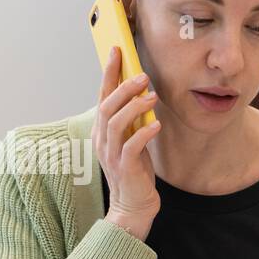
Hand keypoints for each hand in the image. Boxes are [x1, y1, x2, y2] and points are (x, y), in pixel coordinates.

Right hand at [95, 46, 161, 240]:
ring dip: (134, 106)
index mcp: (101, 131)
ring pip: (115, 122)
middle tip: (142, 75)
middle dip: (123, 87)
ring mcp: (110, 155)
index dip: (109, 73)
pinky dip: (143, 133)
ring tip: (152, 96)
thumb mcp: (131, 140)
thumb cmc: (134, 172)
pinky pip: (131, 146)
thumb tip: (142, 93)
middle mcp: (102, 140)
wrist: (131, 208)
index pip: (103, 96)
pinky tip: (156, 125)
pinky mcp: (124, 168)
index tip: (117, 50)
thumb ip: (132, 120)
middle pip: (106, 106)